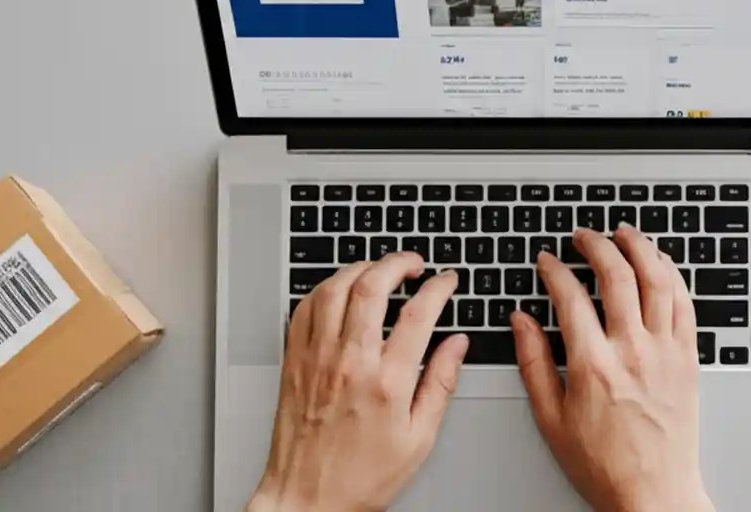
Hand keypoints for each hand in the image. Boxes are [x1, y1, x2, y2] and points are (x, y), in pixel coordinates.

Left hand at [248, 253, 467, 511]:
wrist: (306, 500)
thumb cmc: (360, 478)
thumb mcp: (418, 438)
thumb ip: (440, 384)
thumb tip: (457, 345)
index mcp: (386, 382)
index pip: (418, 313)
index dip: (438, 286)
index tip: (446, 280)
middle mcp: (349, 363)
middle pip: (372, 287)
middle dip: (397, 263)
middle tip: (413, 263)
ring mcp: (317, 359)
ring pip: (334, 289)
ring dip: (359, 268)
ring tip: (377, 270)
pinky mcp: (294, 362)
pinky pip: (304, 309)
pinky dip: (323, 290)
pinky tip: (338, 292)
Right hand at [512, 225, 714, 511]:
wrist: (654, 494)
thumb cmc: (604, 464)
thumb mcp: (551, 418)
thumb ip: (533, 363)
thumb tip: (521, 321)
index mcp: (593, 366)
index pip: (570, 296)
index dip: (554, 270)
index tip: (547, 261)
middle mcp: (632, 352)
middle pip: (617, 275)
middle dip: (596, 245)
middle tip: (583, 236)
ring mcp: (665, 352)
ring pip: (657, 280)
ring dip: (640, 247)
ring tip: (625, 234)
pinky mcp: (688, 359)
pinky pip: (684, 304)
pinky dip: (672, 275)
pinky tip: (660, 264)